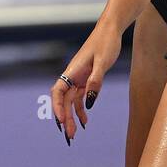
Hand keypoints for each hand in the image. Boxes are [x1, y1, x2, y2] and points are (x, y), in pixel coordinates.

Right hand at [51, 17, 121, 144]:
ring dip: (72, 117)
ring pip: (71, 101)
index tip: (60, 121)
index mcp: (73, 71)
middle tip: (70, 136)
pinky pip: (81, 97)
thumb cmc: (105, 43)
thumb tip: (89, 103)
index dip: (57, 106)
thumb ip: (95, 82)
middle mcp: (73, 75)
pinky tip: (85, 120)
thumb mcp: (102, 62)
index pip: (58, 91)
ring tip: (75, 133)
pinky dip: (81, 109)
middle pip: (64, 100)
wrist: (110, 30)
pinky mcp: (87, 78)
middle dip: (65, 118)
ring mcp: (79, 77)